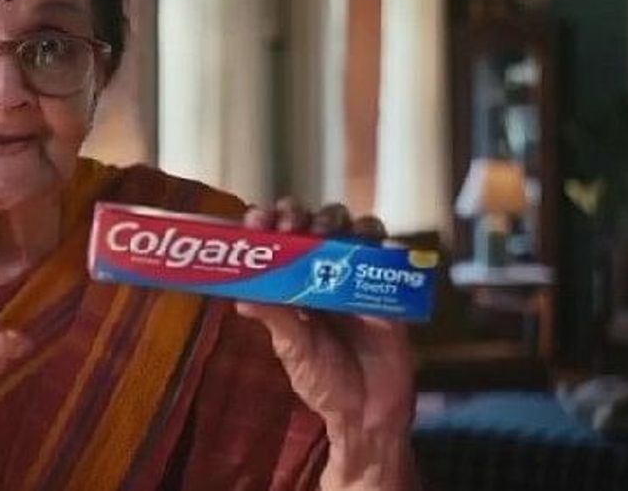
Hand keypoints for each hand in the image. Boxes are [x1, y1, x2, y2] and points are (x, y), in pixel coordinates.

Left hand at [234, 199, 417, 490]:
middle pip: (311, 223)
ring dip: (337, 220)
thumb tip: (240, 298)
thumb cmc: (325, 381)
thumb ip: (275, 320)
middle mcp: (322, 273)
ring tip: (326, 232)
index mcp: (292, 284)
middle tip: (291, 225)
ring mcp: (356, 276)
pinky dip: (381, 242)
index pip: (277, 240)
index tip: (258, 220)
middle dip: (299, 214)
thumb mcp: (294, 349)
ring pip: (349, 227)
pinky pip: (387, 252)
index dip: (266, 222)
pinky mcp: (387, 287)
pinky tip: (374, 245)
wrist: (368, 411)